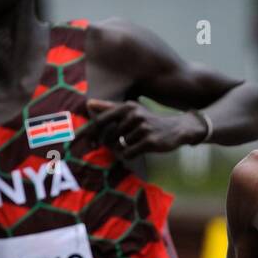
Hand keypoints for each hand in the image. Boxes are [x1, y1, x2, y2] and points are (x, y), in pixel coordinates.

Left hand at [86, 98, 200, 159]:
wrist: (177, 128)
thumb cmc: (149, 121)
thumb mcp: (131, 110)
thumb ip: (109, 107)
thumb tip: (88, 103)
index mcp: (127, 107)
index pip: (101, 120)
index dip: (89, 132)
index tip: (80, 141)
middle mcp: (134, 115)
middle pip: (110, 136)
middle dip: (112, 143)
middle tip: (122, 143)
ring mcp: (142, 127)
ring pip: (121, 145)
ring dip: (125, 148)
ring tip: (137, 143)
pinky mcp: (150, 141)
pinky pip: (130, 152)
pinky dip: (130, 154)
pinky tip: (139, 150)